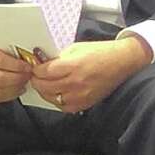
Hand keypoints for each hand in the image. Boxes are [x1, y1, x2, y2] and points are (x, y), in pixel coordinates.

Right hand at [0, 27, 32, 102]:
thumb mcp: (0, 42)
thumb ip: (12, 51)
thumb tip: (31, 59)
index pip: (1, 62)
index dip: (17, 66)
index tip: (29, 67)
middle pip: (0, 79)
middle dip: (18, 79)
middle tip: (29, 75)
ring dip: (15, 88)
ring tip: (24, 82)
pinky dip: (10, 94)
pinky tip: (18, 88)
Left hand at [31, 37, 151, 113]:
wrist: (121, 62)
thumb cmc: (100, 52)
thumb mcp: (76, 48)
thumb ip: (58, 57)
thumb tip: (43, 63)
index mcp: (73, 65)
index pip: (45, 72)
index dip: (36, 70)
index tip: (33, 67)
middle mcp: (76, 83)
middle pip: (45, 86)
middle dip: (36, 81)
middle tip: (34, 76)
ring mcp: (80, 95)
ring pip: (52, 98)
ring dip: (44, 92)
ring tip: (43, 84)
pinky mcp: (85, 104)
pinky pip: (63, 107)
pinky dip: (56, 100)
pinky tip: (55, 93)